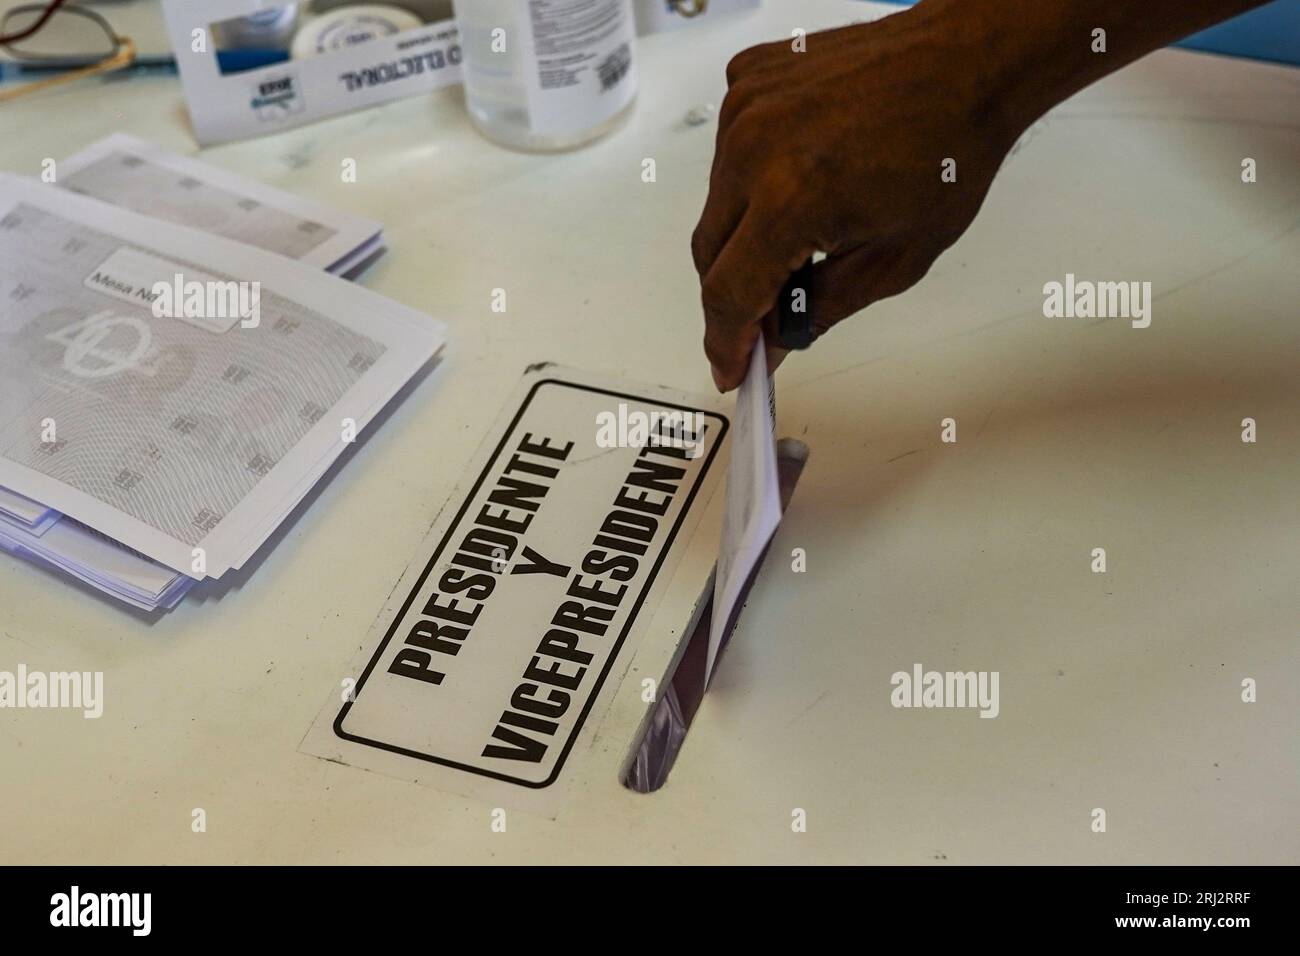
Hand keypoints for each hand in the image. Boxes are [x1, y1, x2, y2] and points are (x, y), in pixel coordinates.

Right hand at [691, 3, 1020, 390]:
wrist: (968, 62)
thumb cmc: (948, 146)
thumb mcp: (895, 260)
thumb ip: (820, 310)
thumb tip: (774, 343)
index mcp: (790, 197)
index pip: (728, 293)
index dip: (725, 341)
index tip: (729, 366)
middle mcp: (754, 148)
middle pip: (709, 254)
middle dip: (735, 293)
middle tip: (771, 313)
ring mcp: (745, 108)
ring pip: (715, 205)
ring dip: (745, 232)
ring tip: (806, 225)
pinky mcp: (746, 81)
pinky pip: (726, 153)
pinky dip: (750, 178)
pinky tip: (798, 174)